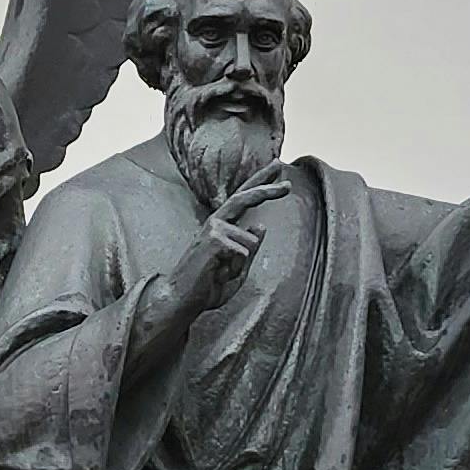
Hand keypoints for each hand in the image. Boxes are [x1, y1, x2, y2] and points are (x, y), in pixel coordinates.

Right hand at [168, 168, 284, 315]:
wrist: (181, 300)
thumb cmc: (207, 286)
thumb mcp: (238, 269)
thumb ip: (250, 249)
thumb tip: (261, 225)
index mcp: (222, 228)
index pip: (243, 199)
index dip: (261, 183)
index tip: (278, 169)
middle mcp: (216, 223)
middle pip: (244, 198)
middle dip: (267, 189)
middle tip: (288, 185)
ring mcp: (213, 229)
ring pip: (250, 242)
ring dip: (241, 266)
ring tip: (220, 275)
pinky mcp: (213, 239)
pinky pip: (243, 253)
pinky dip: (235, 269)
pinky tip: (215, 274)